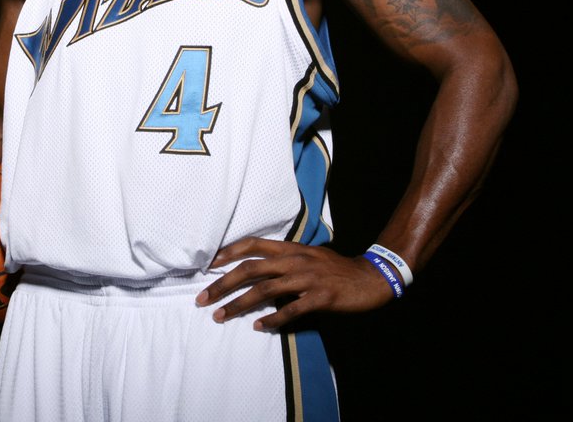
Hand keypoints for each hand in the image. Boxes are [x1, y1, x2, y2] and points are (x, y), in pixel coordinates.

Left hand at [195, 237, 393, 330]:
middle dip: (223, 284)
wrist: (370, 278)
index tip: (208, 266)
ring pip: (265, 290)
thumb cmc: (335, 269)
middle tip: (202, 299)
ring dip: (239, 304)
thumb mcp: (308, 256)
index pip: (253, 245)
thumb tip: (255, 268)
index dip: (228, 253)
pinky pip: (292, 310)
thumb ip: (284, 260)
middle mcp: (295, 260)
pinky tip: (260, 327)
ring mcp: (308, 278)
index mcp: (291, 249)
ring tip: (220, 316)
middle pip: (251, 269)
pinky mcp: (321, 297)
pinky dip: (274, 319)